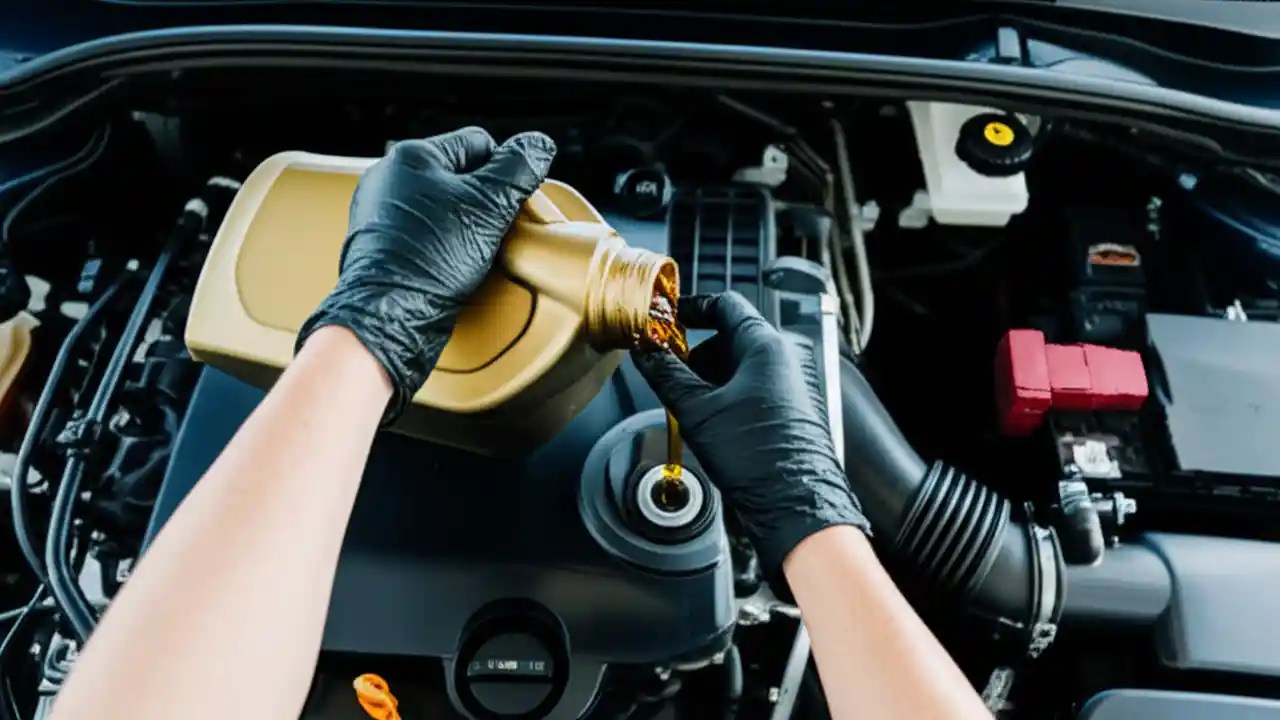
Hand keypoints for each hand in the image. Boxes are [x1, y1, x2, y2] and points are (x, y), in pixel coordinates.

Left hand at [298, 127, 556, 420]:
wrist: (389, 315)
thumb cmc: (432, 258)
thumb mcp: (490, 204)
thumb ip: (520, 167)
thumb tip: (538, 143)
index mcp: (412, 155)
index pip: (479, 144)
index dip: (505, 173)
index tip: (511, 205)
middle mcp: (388, 177)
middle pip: (459, 175)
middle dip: (483, 201)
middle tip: (493, 231)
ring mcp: (379, 211)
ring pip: (442, 206)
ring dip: (464, 224)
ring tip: (471, 251)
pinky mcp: (378, 244)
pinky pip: (423, 232)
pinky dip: (442, 244)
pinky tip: (449, 264)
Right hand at [633, 292, 869, 577]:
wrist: (794, 506)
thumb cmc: (757, 456)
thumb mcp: (697, 410)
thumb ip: (666, 374)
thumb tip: (644, 350)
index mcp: (766, 345)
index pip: (725, 305)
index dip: (689, 309)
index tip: (664, 320)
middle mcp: (781, 359)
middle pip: (728, 338)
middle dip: (694, 356)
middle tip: (667, 375)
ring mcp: (786, 385)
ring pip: (736, 367)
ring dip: (707, 380)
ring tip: (688, 409)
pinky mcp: (785, 410)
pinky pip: (748, 390)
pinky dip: (723, 398)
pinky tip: (708, 424)